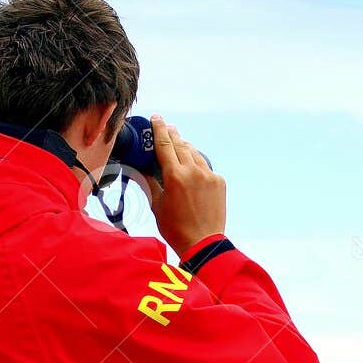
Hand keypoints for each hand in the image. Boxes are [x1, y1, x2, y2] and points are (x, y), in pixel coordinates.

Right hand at [149, 116, 225, 256]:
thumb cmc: (176, 229)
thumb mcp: (157, 205)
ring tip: (179, 146)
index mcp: (174, 176)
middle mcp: (193, 171)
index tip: (156, 118)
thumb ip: (151, 183)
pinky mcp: (219, 182)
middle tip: (167, 127)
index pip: (164, 144)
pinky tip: (192, 169)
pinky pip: (205, 167)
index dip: (159, 128)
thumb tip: (143, 170)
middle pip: (180, 144)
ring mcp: (208, 175)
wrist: (203, 244)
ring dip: (185, 148)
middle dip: (172, 134)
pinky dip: (197, 165)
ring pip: (194, 153)